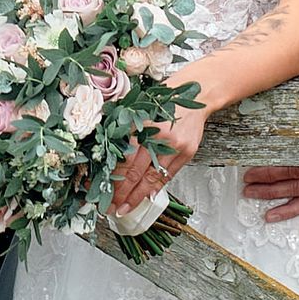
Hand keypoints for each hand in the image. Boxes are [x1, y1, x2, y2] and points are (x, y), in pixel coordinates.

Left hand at [112, 97, 206, 226]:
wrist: (198, 91)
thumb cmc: (165, 98)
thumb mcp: (138, 107)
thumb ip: (124, 128)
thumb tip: (106, 153)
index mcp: (140, 122)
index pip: (121, 157)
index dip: (110, 176)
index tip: (100, 188)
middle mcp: (157, 135)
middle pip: (134, 171)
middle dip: (120, 193)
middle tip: (109, 207)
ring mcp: (174, 145)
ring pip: (151, 177)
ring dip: (136, 196)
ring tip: (124, 208)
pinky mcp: (186, 151)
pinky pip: (168, 175)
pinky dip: (155, 187)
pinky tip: (145, 197)